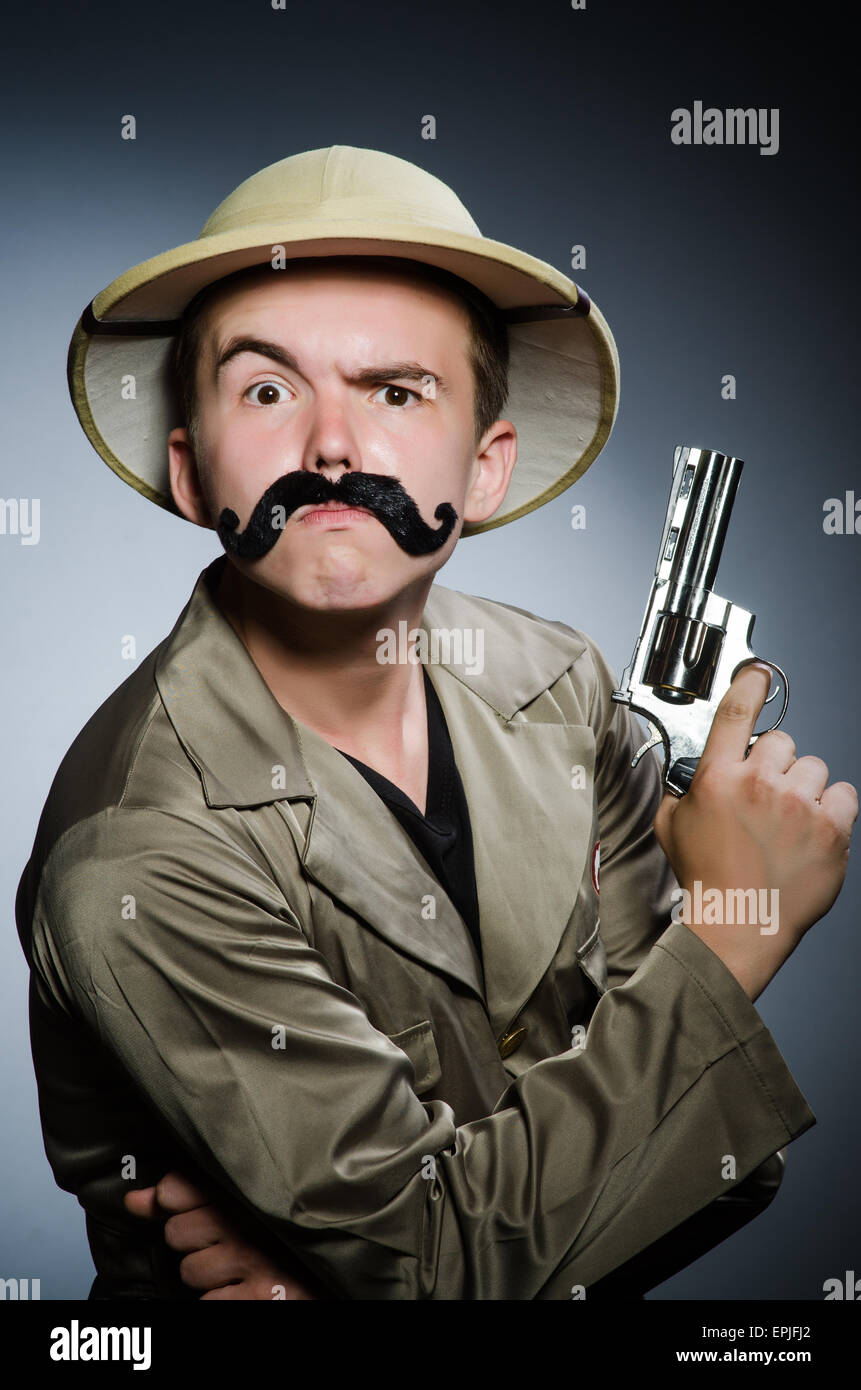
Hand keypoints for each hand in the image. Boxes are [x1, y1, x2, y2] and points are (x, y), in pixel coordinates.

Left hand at [124, 1172, 317, 1299]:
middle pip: (176, 1233)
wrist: (326, 1269)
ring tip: (238, 1266)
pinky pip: (208, 1303)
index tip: (186, 1207)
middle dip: (192, 1243)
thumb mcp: (236, 1205)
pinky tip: (243, 1288)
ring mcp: (252, 1260)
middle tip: (225, 1242)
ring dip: (207, 1276)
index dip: (174, 1202)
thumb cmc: (276, 1233)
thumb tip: (132, 1200)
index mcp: (243, 1189)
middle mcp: (245, 1221)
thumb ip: (184, 1198)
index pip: (177, 1188)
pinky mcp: (259, 1297)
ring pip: (190, 1272)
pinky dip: (221, 1301)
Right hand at [653, 662, 856, 1001]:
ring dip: (804, 787)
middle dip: (775, 764)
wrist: (739, 925)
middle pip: (781, 742)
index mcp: (718, 779)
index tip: (757, 673)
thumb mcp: (671, 827)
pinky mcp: (831, 829)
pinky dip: (833, 808)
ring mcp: (799, 806)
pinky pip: (845, 795)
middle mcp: (760, 785)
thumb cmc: (706, 881)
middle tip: (766, 797)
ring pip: (814, 767)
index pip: (736, 712)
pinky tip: (814, 829)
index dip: (749, 684)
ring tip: (790, 820)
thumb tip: (686, 772)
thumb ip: (680, 790)